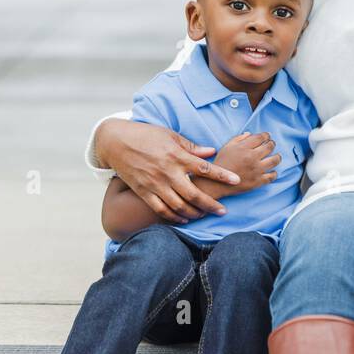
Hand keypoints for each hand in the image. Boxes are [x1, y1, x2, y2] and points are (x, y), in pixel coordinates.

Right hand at [94, 118, 240, 223]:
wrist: (116, 142)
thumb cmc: (146, 135)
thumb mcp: (170, 135)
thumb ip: (191, 146)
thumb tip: (211, 152)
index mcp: (176, 155)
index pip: (204, 168)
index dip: (222, 175)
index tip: (237, 180)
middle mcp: (167, 172)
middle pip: (194, 193)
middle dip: (210, 204)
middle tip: (223, 210)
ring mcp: (155, 184)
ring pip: (178, 205)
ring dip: (194, 212)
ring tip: (205, 215)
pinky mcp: (143, 192)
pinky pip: (161, 209)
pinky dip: (174, 217)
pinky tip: (184, 218)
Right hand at [213, 131, 281, 193]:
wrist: (216, 183)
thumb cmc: (221, 163)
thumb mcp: (227, 147)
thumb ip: (239, 138)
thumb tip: (250, 134)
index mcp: (244, 148)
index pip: (261, 137)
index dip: (266, 135)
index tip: (267, 136)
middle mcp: (252, 157)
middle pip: (270, 147)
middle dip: (272, 143)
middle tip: (271, 144)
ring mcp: (256, 170)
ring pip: (275, 160)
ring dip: (277, 157)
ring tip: (277, 156)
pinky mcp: (258, 182)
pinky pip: (272, 176)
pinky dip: (274, 173)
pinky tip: (272, 171)